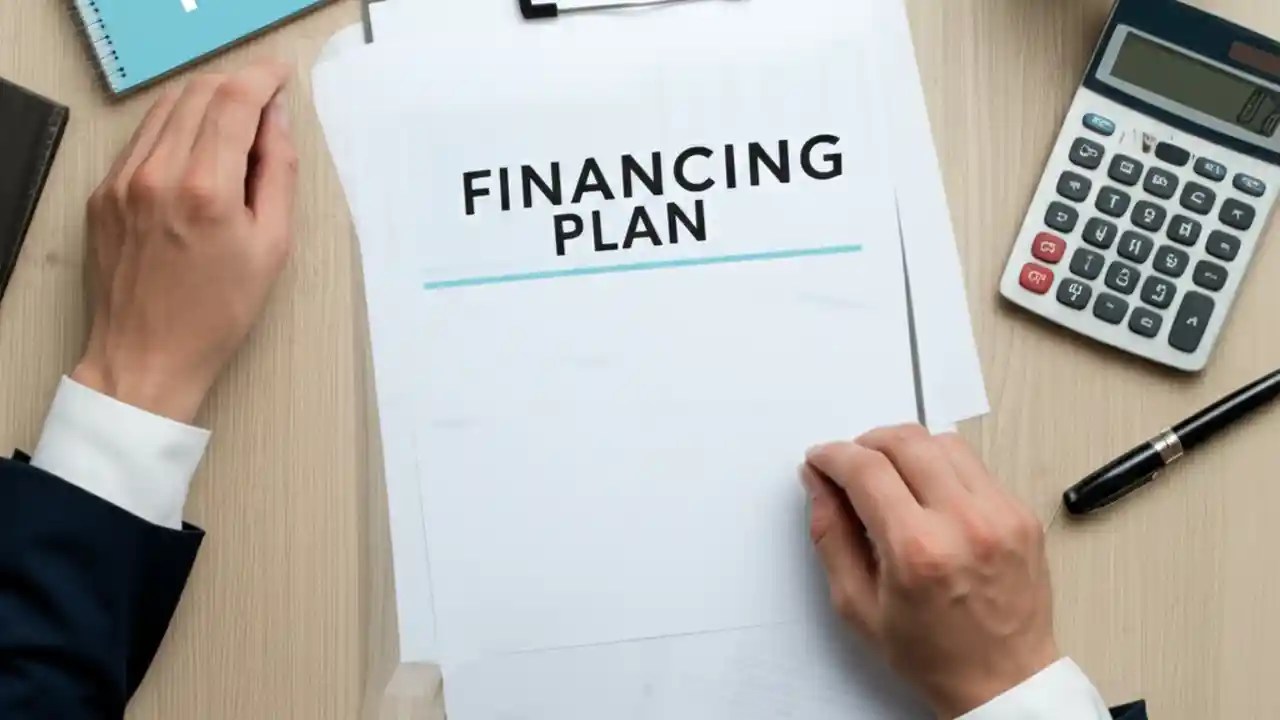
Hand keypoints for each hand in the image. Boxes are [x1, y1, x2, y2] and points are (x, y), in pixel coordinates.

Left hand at [73, 60, 297, 423]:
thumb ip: (277, 173)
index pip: (234, 101)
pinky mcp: (103, 193)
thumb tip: (276, 121)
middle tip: (264, 101)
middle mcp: (157, 174)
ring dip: (203, 102)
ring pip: (165, 108)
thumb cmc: (219, 312)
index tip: (281, 77)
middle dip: (236, 85)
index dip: (263, 77)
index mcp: (205, 189)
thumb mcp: (272, 245)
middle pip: (198, 92)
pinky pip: (142, 139)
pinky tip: (196, 155)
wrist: (148, 355)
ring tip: (232, 127)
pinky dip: (174, 130)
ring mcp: (121, 181)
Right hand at [803, 425, 1057, 717]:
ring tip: (890, 475)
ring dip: (906, 447)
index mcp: (917, 551)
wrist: (1004, 680)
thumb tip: (818, 484)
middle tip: (851, 462)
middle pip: (905, 441)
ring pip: (943, 441)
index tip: (821, 460)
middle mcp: (964, 523)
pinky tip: (928, 494)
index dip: (833, 456)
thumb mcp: (857, 606)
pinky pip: (974, 465)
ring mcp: (1000, 515)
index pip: (865, 469)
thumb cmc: (933, 655)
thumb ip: (831, 536)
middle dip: (866, 442)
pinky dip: (942, 467)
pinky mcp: (1021, 514)